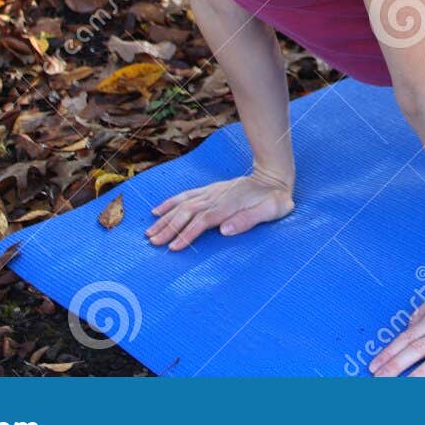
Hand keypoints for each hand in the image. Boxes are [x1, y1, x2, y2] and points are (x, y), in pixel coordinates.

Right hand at [146, 168, 295, 250]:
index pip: (204, 220)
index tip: (174, 247)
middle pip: (188, 213)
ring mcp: (211, 192)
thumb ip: (248, 220)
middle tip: (154, 243)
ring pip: (183, 204)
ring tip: (149, 233)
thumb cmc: (275, 199)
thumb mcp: (272, 211)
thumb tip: (224, 230)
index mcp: (230, 204)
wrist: (273, 177)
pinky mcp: (209, 190)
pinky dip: (169, 202)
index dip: (188, 233)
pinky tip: (156, 211)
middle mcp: (216, 197)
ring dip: (165, 218)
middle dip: (169, 228)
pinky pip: (185, 195)